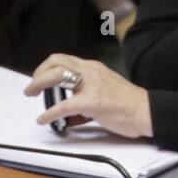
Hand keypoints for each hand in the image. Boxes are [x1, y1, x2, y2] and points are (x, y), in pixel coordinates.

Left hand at [24, 54, 152, 138]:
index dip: (47, 67)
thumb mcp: (104, 90)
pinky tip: (43, 119)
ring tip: (31, 95)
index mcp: (93, 68)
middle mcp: (90, 71)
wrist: (146, 111)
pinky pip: (63, 105)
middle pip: (56, 61)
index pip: (64, 59)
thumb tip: (67, 109)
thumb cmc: (128, 105)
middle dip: (38, 73)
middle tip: (31, 88)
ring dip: (38, 84)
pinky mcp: (93, 102)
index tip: (40, 79)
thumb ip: (85, 93)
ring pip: (57, 76)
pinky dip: (49, 113)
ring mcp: (91, 85)